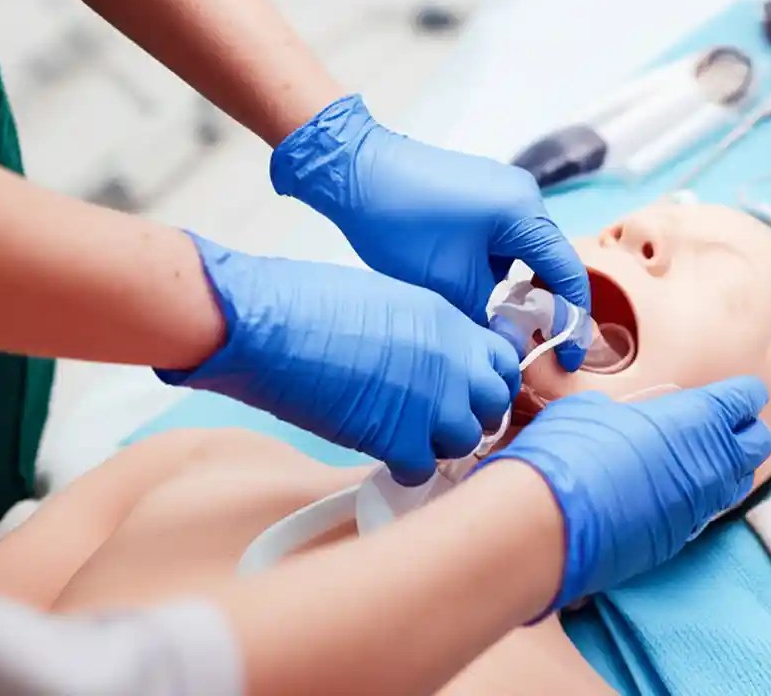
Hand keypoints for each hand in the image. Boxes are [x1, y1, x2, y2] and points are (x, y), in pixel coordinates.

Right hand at [159, 234, 520, 485]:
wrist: (267, 323)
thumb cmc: (305, 302)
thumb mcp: (387, 301)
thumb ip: (422, 333)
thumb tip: (426, 362)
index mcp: (449, 322)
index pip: (502, 361)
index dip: (486, 380)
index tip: (467, 390)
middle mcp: (454, 361)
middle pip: (494, 405)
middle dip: (471, 416)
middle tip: (436, 419)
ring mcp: (433, 402)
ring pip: (465, 442)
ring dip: (437, 444)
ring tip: (402, 433)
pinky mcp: (401, 438)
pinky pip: (422, 470)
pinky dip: (403, 467)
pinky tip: (379, 450)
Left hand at [269, 94, 590, 370]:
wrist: (355, 171)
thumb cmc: (400, 223)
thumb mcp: (448, 285)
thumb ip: (489, 321)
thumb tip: (511, 348)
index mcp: (524, 214)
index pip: (568, 274)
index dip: (572, 323)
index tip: (566, 358)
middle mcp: (524, 197)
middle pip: (550, 263)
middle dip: (543, 308)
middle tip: (533, 347)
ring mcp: (503, 190)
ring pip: (525, 254)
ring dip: (515, 289)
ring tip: (496, 324)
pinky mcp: (482, 193)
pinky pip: (505, 239)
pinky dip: (497, 270)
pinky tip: (475, 291)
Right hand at [478, 377, 770, 612]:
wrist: (550, 521)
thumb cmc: (569, 451)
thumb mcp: (594, 408)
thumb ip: (627, 411)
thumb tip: (623, 420)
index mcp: (697, 419)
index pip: (745, 399)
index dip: (741, 394)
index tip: (735, 393)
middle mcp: (711, 465)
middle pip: (757, 446)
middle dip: (745, 433)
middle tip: (722, 426)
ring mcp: (698, 508)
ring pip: (736, 485)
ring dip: (725, 470)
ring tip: (697, 461)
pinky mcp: (678, 542)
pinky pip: (704, 515)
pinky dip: (696, 501)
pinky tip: (669, 495)